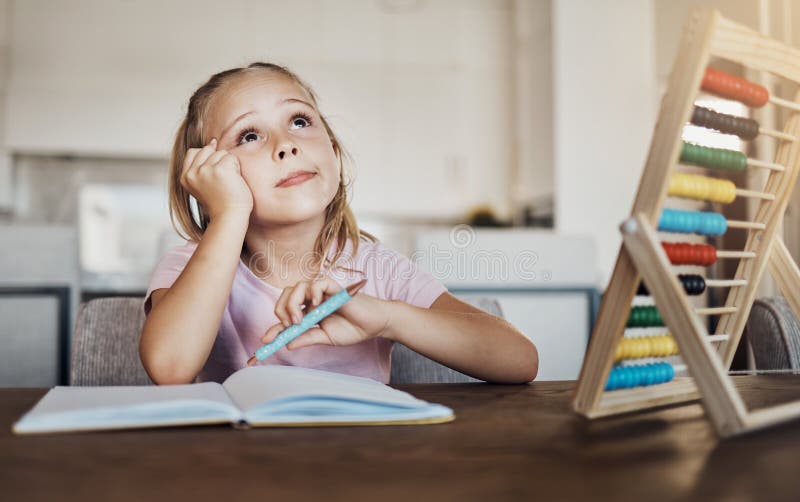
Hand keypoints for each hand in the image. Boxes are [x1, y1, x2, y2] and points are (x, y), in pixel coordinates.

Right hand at [181, 138, 253, 220]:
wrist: (229, 217)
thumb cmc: (221, 203)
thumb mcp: (202, 184)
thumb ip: (201, 166)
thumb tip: (212, 141)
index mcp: (185, 177)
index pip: (193, 152)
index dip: (207, 157)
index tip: (214, 174)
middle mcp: (192, 173)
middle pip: (208, 150)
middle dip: (218, 160)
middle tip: (222, 181)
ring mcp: (205, 170)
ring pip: (220, 153)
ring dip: (229, 165)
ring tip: (228, 183)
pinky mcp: (220, 169)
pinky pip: (231, 158)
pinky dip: (236, 168)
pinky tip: (234, 181)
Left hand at [261, 276, 392, 349]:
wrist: (373, 325)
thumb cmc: (352, 329)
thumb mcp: (325, 338)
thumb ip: (307, 338)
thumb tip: (287, 345)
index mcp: (308, 312)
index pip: (286, 316)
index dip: (274, 329)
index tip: (264, 342)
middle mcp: (311, 300)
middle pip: (286, 296)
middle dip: (281, 311)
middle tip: (290, 326)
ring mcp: (321, 292)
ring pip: (297, 287)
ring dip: (293, 304)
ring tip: (300, 320)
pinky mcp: (333, 287)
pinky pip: (317, 282)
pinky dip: (313, 292)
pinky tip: (316, 305)